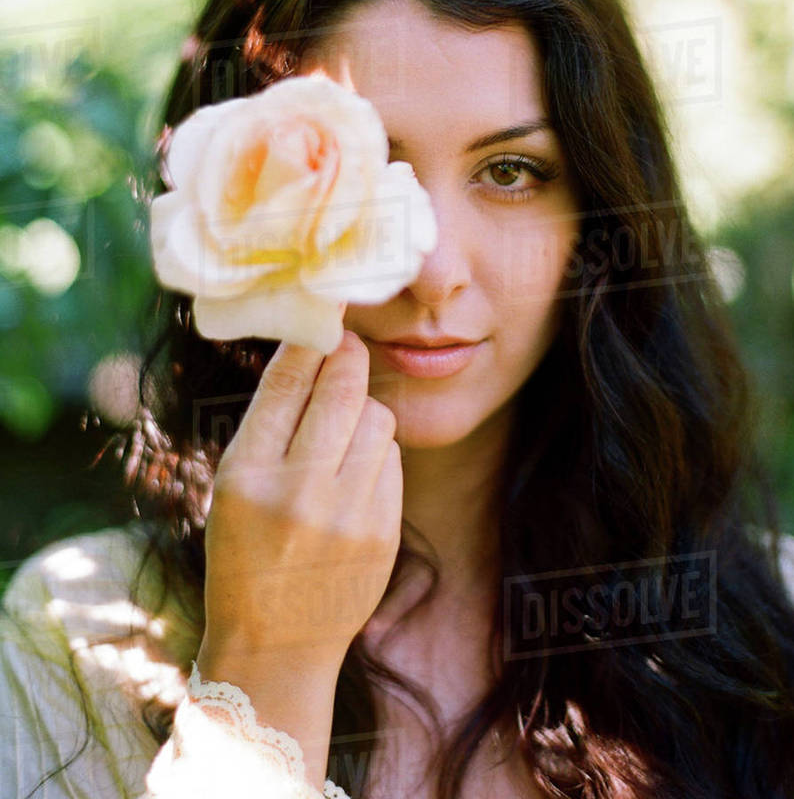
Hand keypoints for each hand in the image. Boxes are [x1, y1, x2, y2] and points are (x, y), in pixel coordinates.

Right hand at [198, 327, 402, 671]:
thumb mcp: (232, 487)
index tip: (324, 320)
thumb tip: (310, 347)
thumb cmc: (244, 552)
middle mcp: (298, 494)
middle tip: (347, 346)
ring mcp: (347, 517)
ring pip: (377, 419)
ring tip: (341, 430)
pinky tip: (353, 473)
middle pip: (343, 391)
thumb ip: (268, 422)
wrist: (276, 643)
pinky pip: (391, 459)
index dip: (310, 342)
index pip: (286, 384)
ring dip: (362, 410)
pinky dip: (376, 453)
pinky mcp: (383, 533)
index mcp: (247, 476)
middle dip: (348, 358)